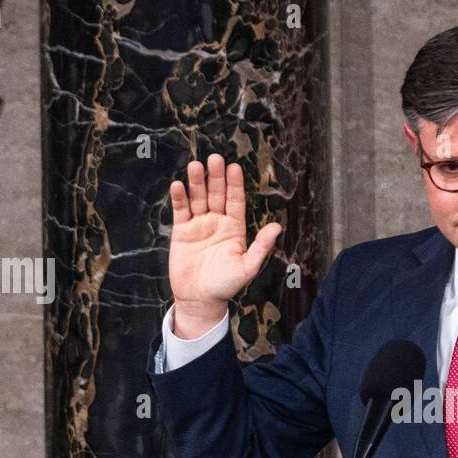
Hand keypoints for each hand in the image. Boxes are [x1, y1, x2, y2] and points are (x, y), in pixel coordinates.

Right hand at [167, 153, 283, 337]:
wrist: (200, 299)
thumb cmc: (226, 285)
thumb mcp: (247, 267)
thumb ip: (261, 247)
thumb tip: (278, 227)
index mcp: (234, 228)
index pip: (235, 201)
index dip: (235, 184)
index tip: (234, 167)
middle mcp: (217, 223)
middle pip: (216, 194)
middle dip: (216, 177)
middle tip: (215, 158)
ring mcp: (199, 225)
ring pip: (198, 198)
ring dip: (196, 182)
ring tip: (195, 166)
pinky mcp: (182, 232)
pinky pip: (180, 211)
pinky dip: (179, 198)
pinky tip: (178, 186)